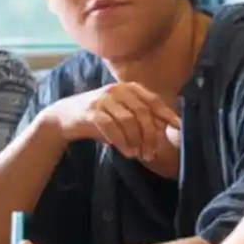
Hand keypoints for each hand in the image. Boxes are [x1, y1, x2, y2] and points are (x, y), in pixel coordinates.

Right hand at [39, 82, 178, 163]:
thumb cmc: (100, 116)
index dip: (167, 114)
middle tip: (152, 153)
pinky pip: (110, 127)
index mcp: (128, 88)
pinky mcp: (91, 111)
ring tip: (139, 155)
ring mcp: (103, 99)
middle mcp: (117, 90)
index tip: (179, 127)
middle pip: (142, 113)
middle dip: (150, 135)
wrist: (65, 116)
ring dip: (136, 141)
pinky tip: (126, 152)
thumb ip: (143, 117)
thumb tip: (167, 128)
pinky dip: (121, 141)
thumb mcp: (123, 113)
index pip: (153, 100)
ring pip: (128, 121)